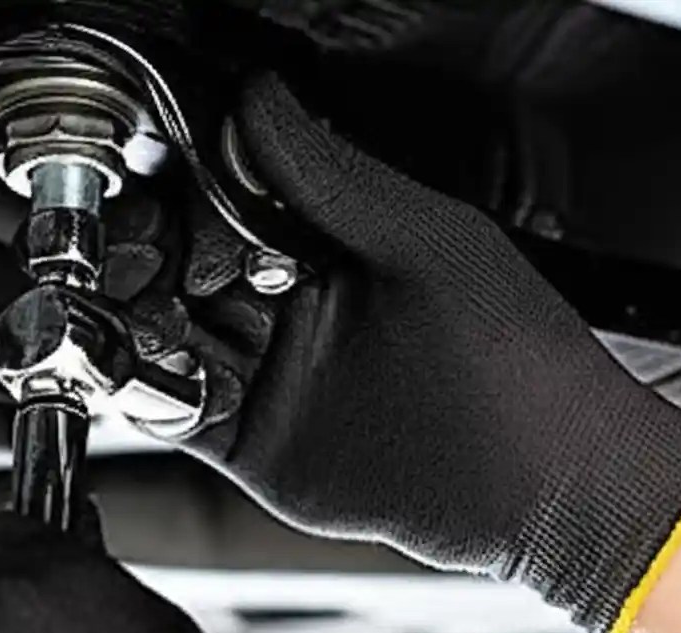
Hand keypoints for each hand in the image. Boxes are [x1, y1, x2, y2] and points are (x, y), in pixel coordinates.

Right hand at [104, 74, 680, 632]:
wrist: (551, 483)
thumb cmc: (518, 357)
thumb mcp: (427, 243)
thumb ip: (332, 178)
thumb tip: (261, 102)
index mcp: (326, 251)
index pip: (221, 207)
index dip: (175, 192)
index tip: (146, 183)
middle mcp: (287, 311)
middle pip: (177, 271)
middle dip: (142, 252)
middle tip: (129, 247)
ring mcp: (269, 379)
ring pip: (164, 338)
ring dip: (134, 316)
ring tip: (134, 302)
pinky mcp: (255, 446)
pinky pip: (178, 410)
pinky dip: (150, 386)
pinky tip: (153, 361)